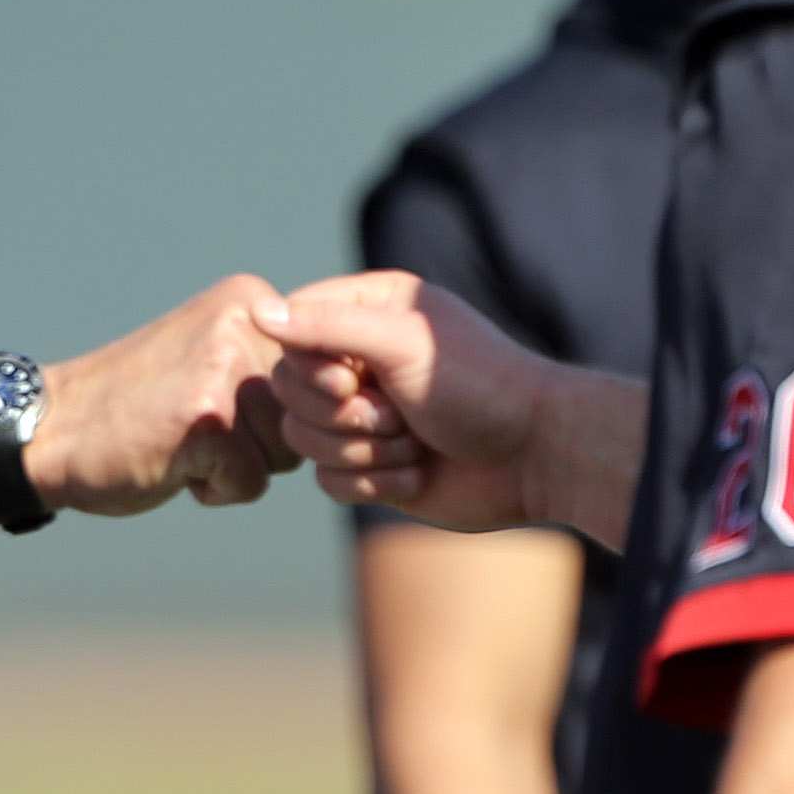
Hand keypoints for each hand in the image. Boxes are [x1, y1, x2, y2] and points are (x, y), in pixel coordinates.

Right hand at [24, 276, 298, 515]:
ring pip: (288, 453)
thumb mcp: (213, 356)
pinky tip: (171, 463)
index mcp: (252, 300)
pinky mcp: (208, 419)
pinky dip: (215, 490)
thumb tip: (360, 397)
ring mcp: (225, 368)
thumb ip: (275, 366)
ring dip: (241, 466)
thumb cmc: (137, 407)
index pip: (324, 375)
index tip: (226, 408)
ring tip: (184, 442)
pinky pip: (252, 483)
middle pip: (311, 415)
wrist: (51, 430)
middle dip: (264, 440)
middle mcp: (245, 324)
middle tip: (199, 426)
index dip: (281, 411)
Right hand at [266, 271, 565, 532]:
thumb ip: (327, 325)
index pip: (292, 329)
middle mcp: (359, 358)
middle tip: (396, 415)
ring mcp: (362, 413)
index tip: (353, 379)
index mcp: (368, 311)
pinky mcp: (367, 464)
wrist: (535, 457)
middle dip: (343, 414)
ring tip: (413, 445)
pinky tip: (417, 475)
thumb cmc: (479, 386)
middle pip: (288, 389)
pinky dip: (371, 482)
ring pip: (303, 438)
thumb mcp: (401, 343)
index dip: (311, 365)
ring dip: (361, 450)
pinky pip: (326, 479)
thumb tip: (258, 311)